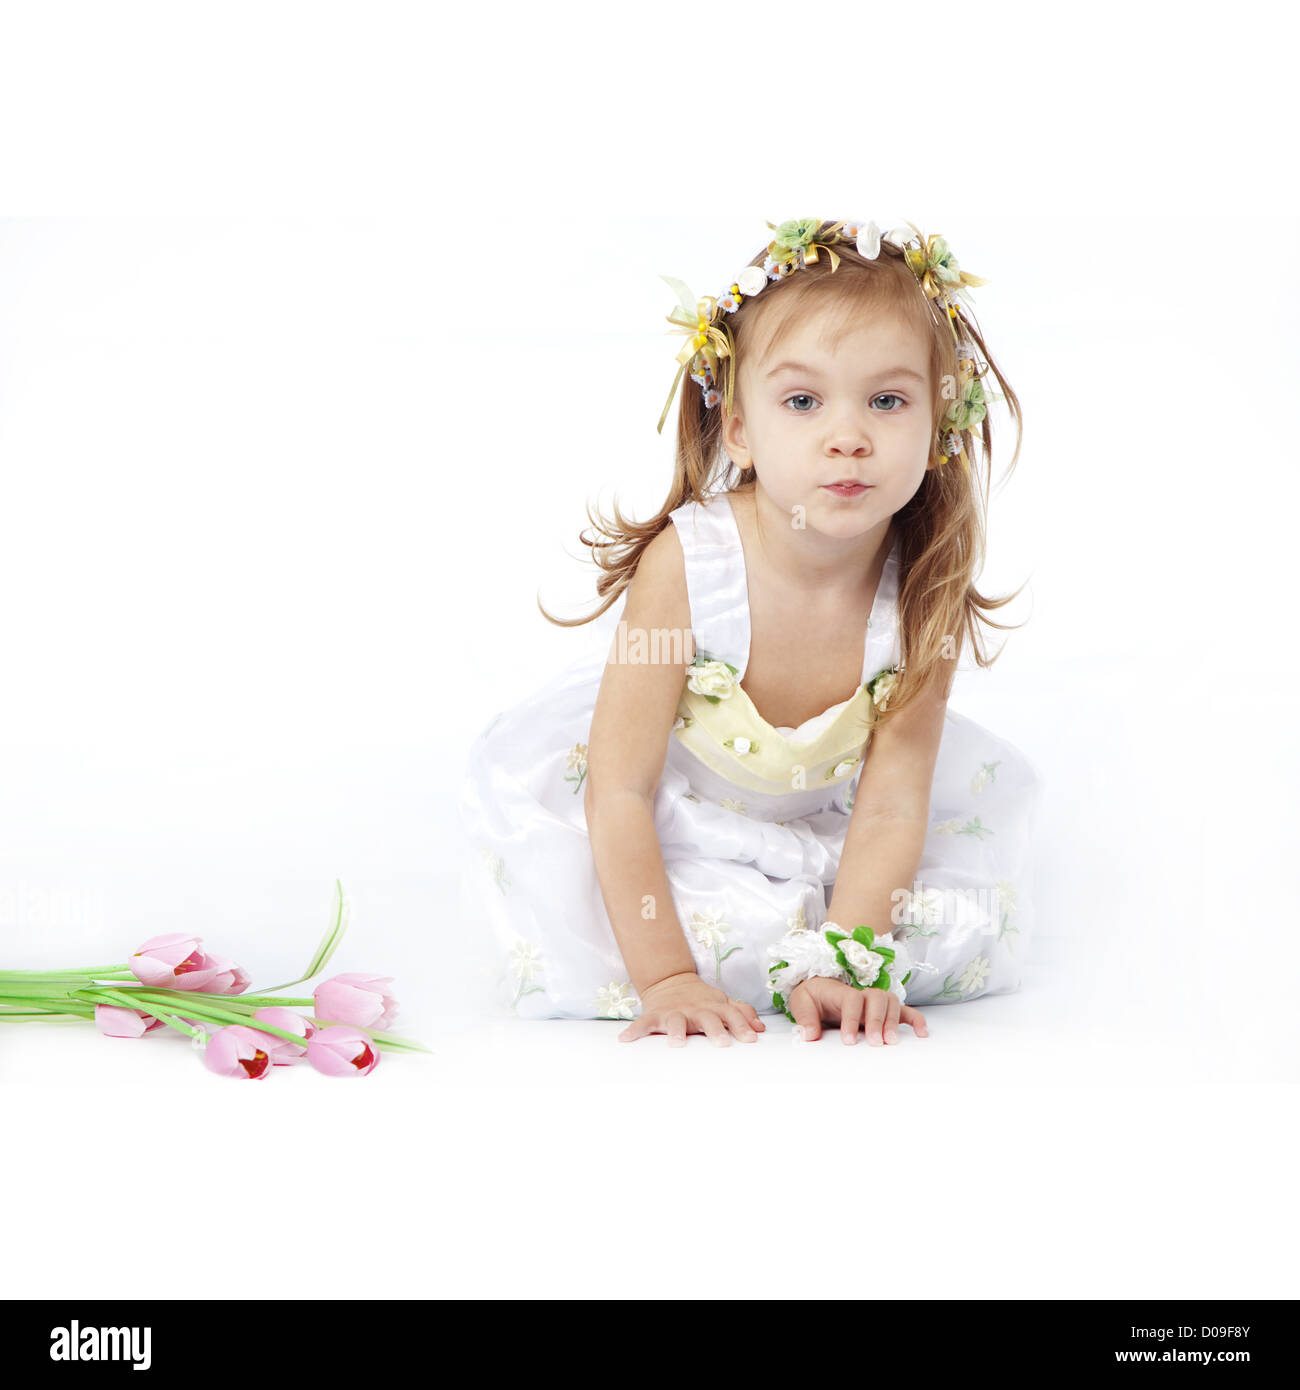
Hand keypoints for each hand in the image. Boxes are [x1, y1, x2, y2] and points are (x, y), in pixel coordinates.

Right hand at [618, 972, 766, 1046]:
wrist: (670, 980)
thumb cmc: (701, 999)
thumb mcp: (722, 1002)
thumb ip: (741, 1013)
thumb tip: (760, 1028)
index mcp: (714, 1007)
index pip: (731, 1014)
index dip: (741, 1026)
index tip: (751, 1039)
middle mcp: (696, 1009)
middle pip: (707, 1017)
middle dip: (715, 1029)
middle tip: (723, 1043)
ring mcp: (675, 1011)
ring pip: (676, 1020)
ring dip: (676, 1031)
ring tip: (677, 1043)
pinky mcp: (655, 1015)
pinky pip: (644, 1023)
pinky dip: (635, 1030)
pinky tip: (626, 1039)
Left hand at [787, 976, 927, 1045]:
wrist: (818, 989)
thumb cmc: (811, 997)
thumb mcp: (800, 1002)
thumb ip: (805, 1017)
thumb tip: (810, 1035)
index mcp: (840, 991)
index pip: (852, 999)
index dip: (852, 1019)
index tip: (849, 1041)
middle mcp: (861, 993)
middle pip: (877, 998)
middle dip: (877, 1020)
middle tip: (875, 1043)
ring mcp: (873, 1001)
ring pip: (891, 1002)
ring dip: (893, 1021)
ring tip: (891, 1043)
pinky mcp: (882, 1010)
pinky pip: (903, 1011)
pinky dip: (915, 1020)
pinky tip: (922, 1034)